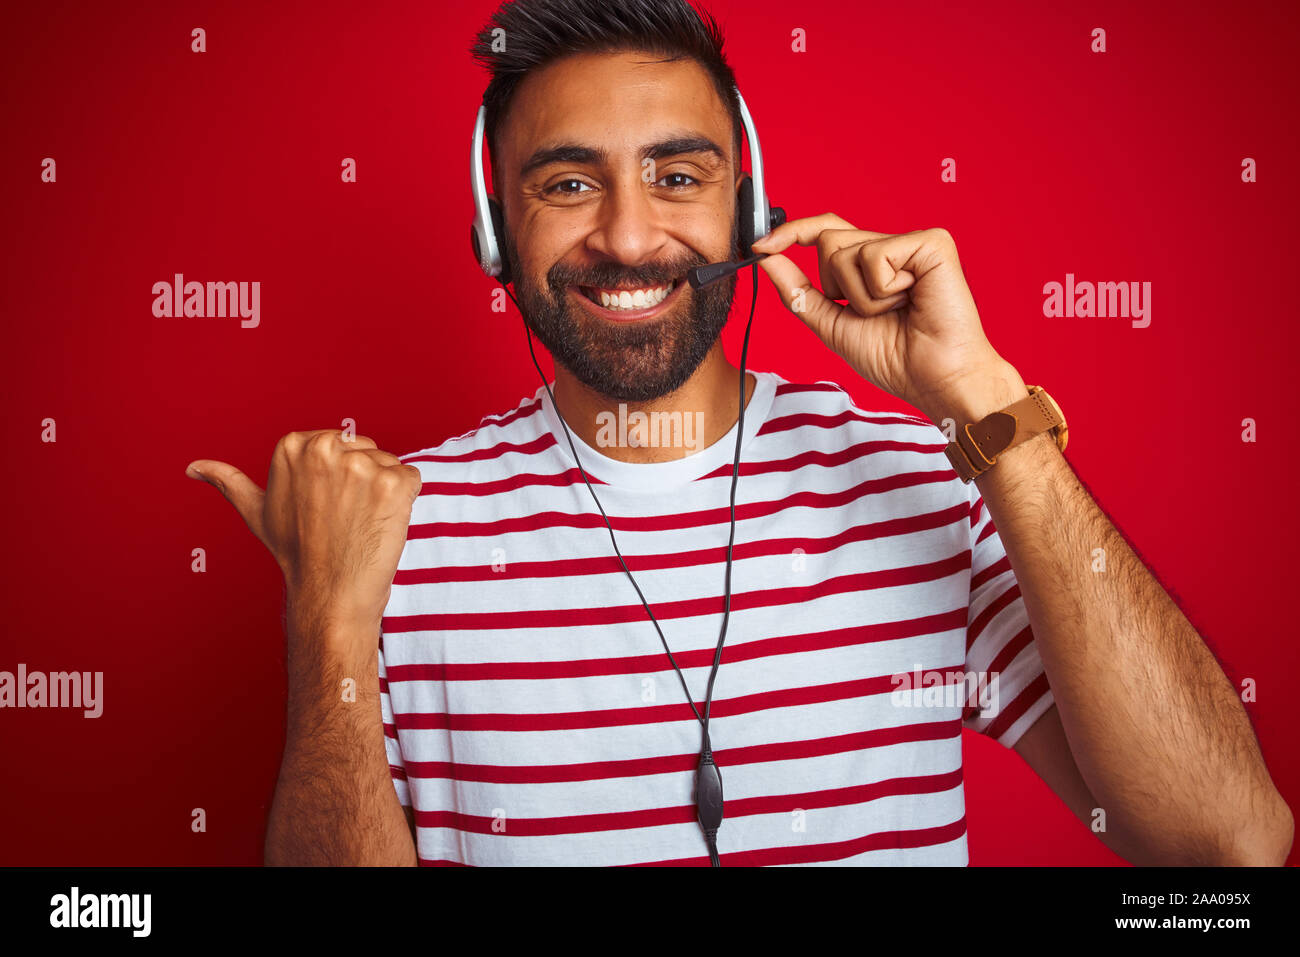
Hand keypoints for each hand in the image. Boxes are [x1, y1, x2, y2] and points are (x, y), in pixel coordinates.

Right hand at [185, 430, 422, 640]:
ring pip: (390, 464)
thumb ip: (229, 482)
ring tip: (359, 523)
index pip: (340, 444)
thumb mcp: (257, 512)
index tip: (322, 506)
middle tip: (342, 518)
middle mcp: (326, 448)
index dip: (338, 478)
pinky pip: (412, 478)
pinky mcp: (393, 483)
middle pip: (367, 449)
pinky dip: (406, 502)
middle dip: (363, 481)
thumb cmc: (296, 553)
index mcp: (293, 445)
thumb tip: (193, 467)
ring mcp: (361, 466)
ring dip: (384, 493)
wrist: (329, 594)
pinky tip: (381, 524)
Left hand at [751, 214, 1024, 423]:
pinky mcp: (932, 243)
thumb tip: (767, 259)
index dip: (792, 232)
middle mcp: (891, 247)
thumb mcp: (832, 324)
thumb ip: (799, 291)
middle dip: (836, 286)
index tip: (759, 246)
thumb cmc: (896, 358)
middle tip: (874, 312)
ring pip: (845, 251)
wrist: (935, 379)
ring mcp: (912, 242)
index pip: (825, 231)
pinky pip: (874, 257)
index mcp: (871, 263)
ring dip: (861, 297)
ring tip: (896, 311)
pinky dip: (882, 291)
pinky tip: (911, 300)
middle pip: (829, 241)